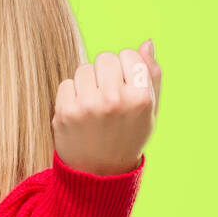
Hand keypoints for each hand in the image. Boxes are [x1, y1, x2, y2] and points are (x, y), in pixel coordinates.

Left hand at [51, 40, 161, 175]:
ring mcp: (88, 106)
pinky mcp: (65, 112)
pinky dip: (71, 96)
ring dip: (88, 83)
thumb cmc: (128, 137)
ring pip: (84, 69)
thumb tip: (147, 42)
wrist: (99, 174)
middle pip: (105, 58)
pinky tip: (80, 115)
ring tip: (94, 107)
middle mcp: (115, 100)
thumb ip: (152, 75)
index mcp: (141, 98)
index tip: (126, 88)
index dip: (126, 69)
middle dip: (106, 73)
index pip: (129, 55)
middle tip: (109, 99)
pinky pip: (67, 83)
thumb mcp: (150, 111)